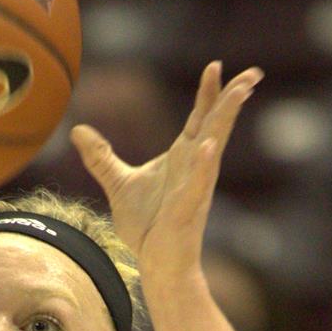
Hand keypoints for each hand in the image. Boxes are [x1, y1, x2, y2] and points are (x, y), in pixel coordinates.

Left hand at [72, 59, 259, 283]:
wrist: (157, 264)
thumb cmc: (147, 227)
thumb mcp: (118, 184)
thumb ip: (101, 158)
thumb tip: (78, 131)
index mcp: (184, 156)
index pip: (200, 117)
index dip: (209, 92)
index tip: (216, 66)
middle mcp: (196, 165)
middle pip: (218, 123)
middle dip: (234, 96)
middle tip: (253, 72)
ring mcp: (196, 184)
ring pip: (216, 144)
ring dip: (227, 118)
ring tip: (241, 92)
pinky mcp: (188, 207)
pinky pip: (199, 181)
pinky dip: (205, 163)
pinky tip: (210, 145)